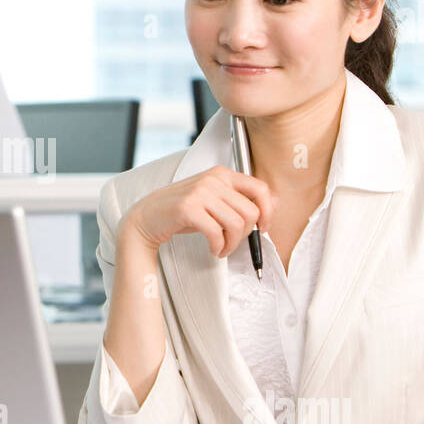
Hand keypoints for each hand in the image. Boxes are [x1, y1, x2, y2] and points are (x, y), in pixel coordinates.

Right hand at [123, 165, 276, 258]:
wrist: (148, 216)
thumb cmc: (183, 211)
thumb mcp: (215, 202)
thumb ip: (242, 200)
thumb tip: (275, 203)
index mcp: (222, 174)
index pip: (260, 188)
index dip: (267, 211)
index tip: (262, 228)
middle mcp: (213, 179)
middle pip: (250, 212)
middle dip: (246, 235)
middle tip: (232, 243)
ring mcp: (200, 192)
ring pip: (236, 224)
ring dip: (232, 244)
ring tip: (222, 249)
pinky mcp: (188, 208)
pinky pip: (217, 233)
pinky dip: (218, 247)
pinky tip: (212, 249)